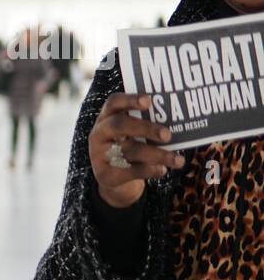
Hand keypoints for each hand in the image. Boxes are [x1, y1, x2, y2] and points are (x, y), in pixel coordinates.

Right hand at [88, 93, 183, 208]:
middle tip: (167, 135)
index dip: (130, 100)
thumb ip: (148, 124)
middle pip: (119, 125)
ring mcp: (98, 154)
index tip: (149, 101)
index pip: (114, 102)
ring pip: (129, 151)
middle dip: (145, 128)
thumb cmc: (131, 148)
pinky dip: (148, 170)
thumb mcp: (134, 134)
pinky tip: (163, 170)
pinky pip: (128, 171)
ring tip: (178, 160)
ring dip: (157, 155)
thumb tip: (181, 118)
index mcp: (107, 117)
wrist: (114, 179)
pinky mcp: (104, 175)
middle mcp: (99, 133)